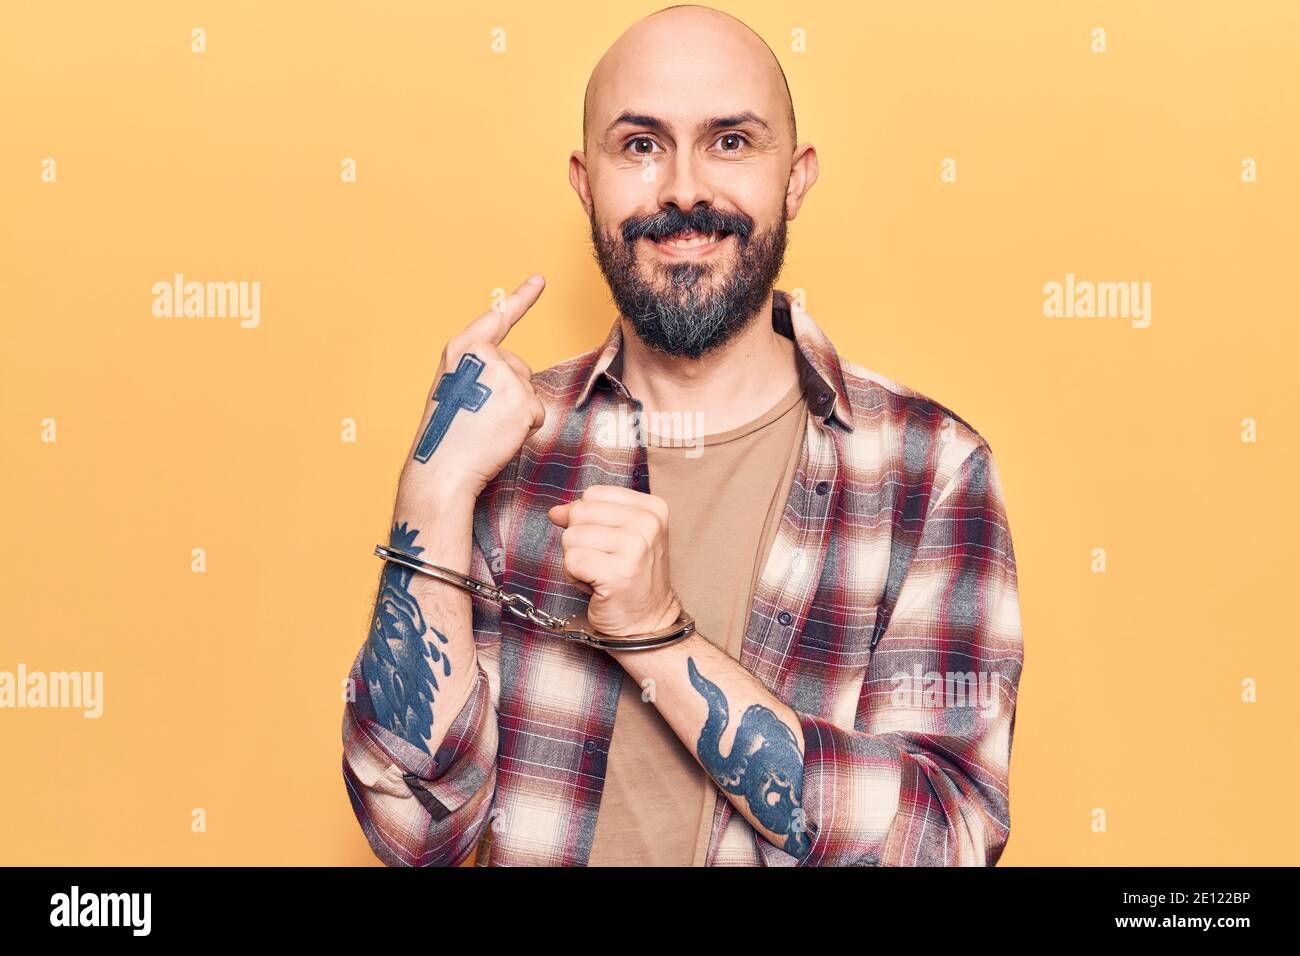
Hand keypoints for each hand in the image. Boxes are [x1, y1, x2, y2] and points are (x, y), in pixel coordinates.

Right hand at [397, 275, 547, 508]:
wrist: (442, 468)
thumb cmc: (445, 436)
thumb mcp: (453, 389)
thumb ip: (478, 372)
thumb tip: (514, 378)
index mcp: (462, 350)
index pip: (497, 319)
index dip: (521, 298)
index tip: (540, 280)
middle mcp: (484, 355)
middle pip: (519, 368)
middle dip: (510, 394)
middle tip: (481, 419)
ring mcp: (505, 375)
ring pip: (528, 392)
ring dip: (516, 413)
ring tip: (487, 428)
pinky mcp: (524, 400)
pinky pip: (537, 413)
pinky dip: (525, 429)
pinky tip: (500, 435)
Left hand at [548, 486, 681, 638]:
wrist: (648, 623)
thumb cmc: (631, 579)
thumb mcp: (617, 536)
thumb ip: (587, 516)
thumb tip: (555, 511)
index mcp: (652, 508)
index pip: (593, 494)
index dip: (587, 520)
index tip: (609, 544)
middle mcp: (648, 523)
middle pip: (579, 513)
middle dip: (579, 540)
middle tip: (603, 562)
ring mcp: (636, 548)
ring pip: (571, 537)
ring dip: (576, 560)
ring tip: (600, 574)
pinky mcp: (618, 573)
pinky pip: (571, 561)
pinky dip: (575, 577)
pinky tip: (596, 587)